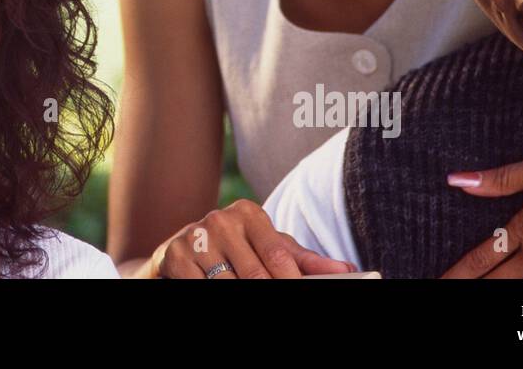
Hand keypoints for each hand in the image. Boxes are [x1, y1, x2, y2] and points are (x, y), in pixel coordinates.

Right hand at [150, 198, 355, 278]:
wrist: (180, 247)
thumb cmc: (236, 248)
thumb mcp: (267, 247)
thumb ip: (304, 259)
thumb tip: (347, 269)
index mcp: (249, 214)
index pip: (279, 256)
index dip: (294, 282)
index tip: (304, 295)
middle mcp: (222, 220)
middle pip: (256, 276)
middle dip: (272, 294)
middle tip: (280, 307)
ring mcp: (196, 237)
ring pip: (229, 285)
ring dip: (243, 296)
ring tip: (253, 296)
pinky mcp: (176, 256)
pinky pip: (201, 287)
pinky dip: (214, 294)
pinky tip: (223, 293)